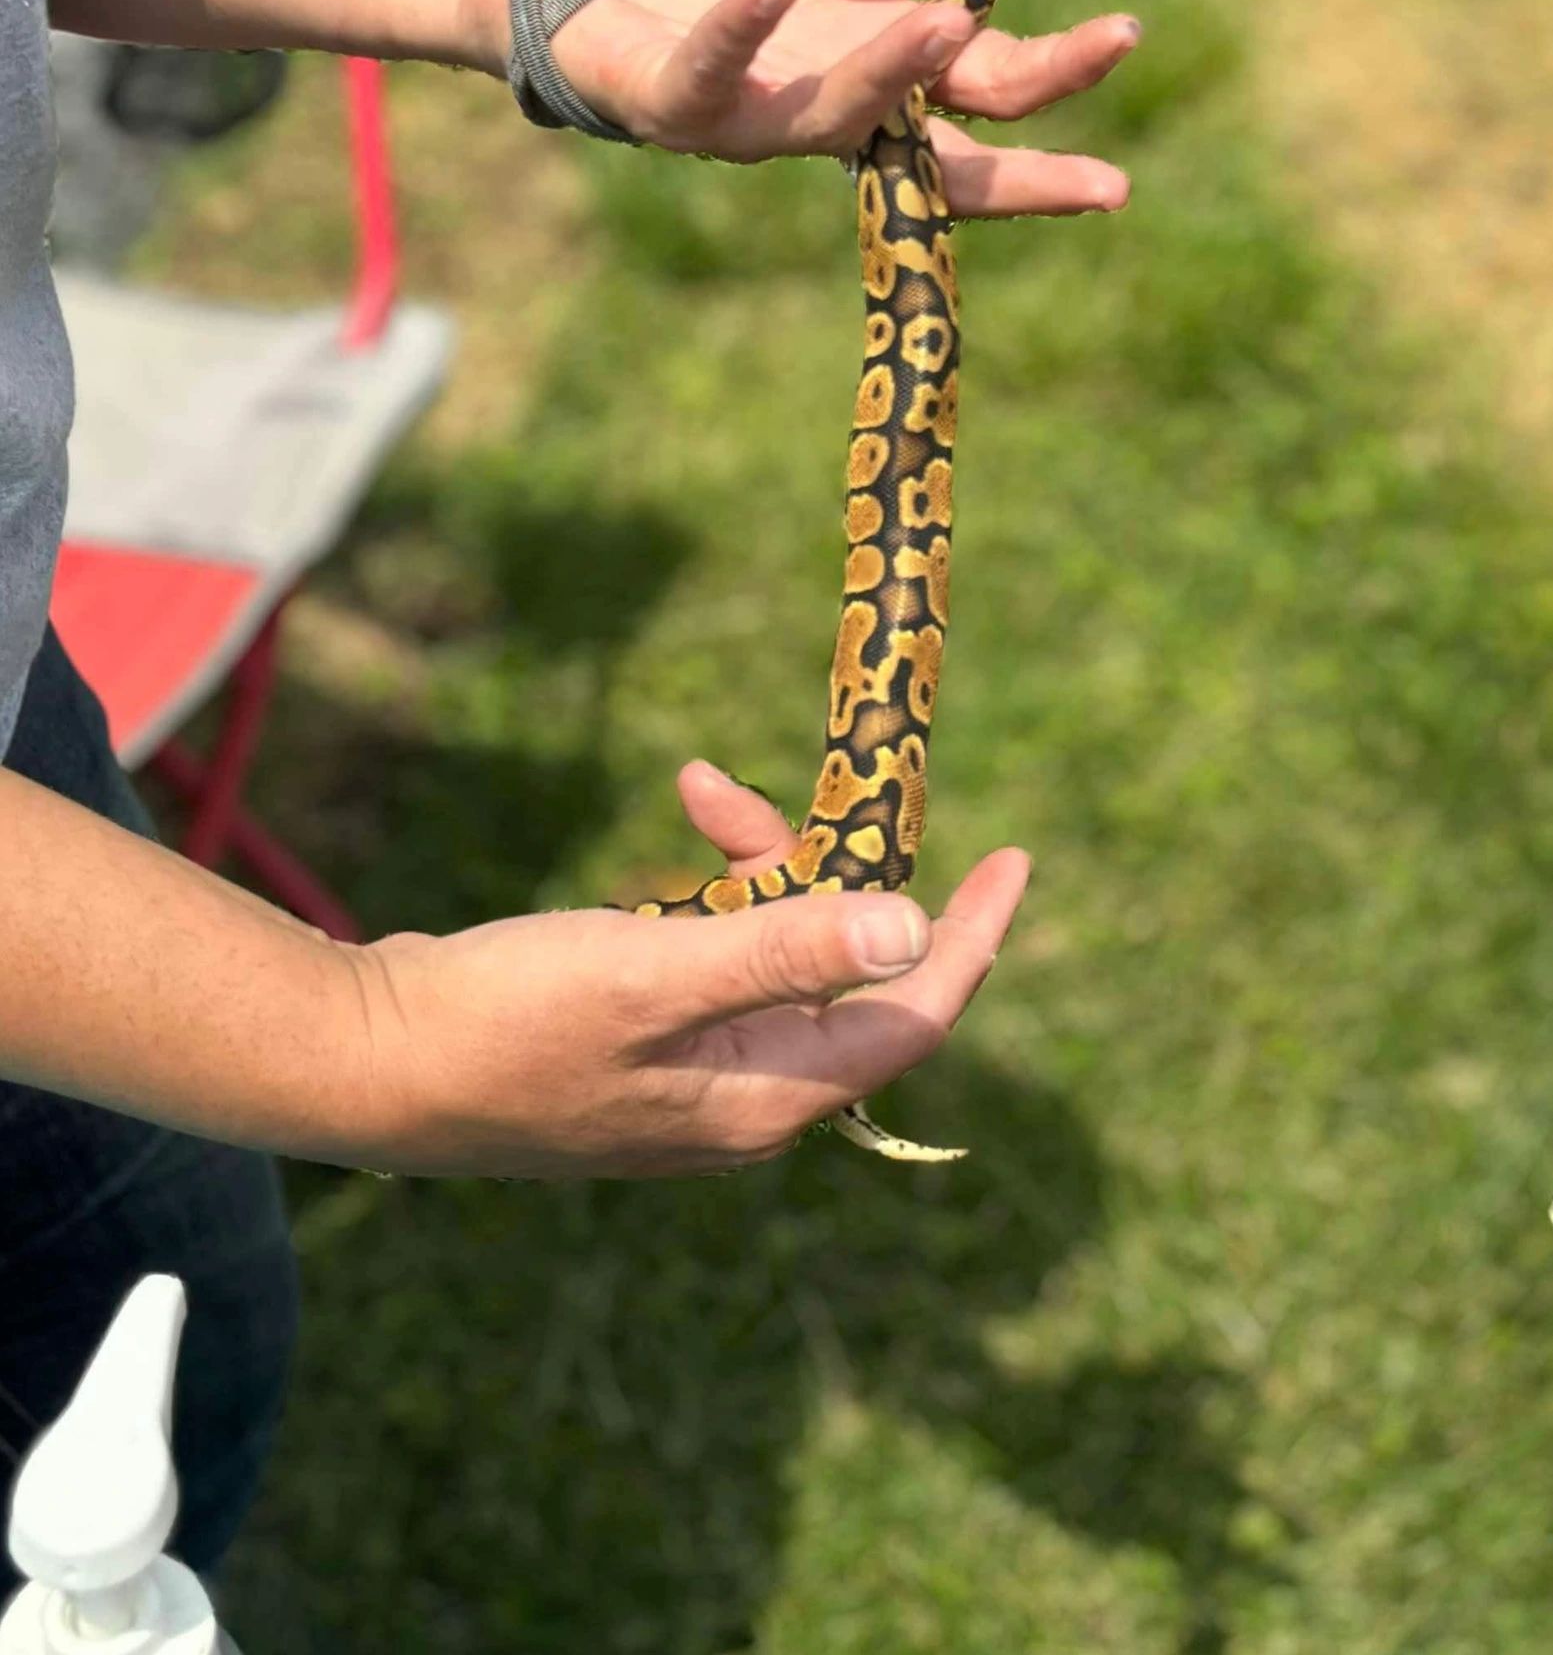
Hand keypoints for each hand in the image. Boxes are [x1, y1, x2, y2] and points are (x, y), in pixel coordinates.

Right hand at [337, 763, 1028, 1176]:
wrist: (370, 1062)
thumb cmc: (504, 1024)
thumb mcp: (651, 973)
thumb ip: (783, 950)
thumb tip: (912, 929)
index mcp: (761, 1098)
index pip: (909, 1016)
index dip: (970, 939)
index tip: (1014, 859)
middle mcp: (740, 1096)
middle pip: (841, 969)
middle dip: (820, 865)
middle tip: (748, 791)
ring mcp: (687, 1071)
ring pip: (776, 948)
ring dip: (755, 862)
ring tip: (698, 791)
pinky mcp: (638, 1038)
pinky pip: (716, 953)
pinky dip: (708, 890)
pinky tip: (678, 832)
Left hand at [466, 0, 1136, 217]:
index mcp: (879, 62)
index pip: (990, 96)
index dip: (1059, 79)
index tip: (1130, 39)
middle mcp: (830, 107)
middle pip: (947, 140)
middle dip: (1026, 106)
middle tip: (1099, 46)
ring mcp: (755, 115)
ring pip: (841, 118)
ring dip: (897, 71)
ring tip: (951, 23)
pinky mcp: (671, 102)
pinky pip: (713, 80)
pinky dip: (743, 33)